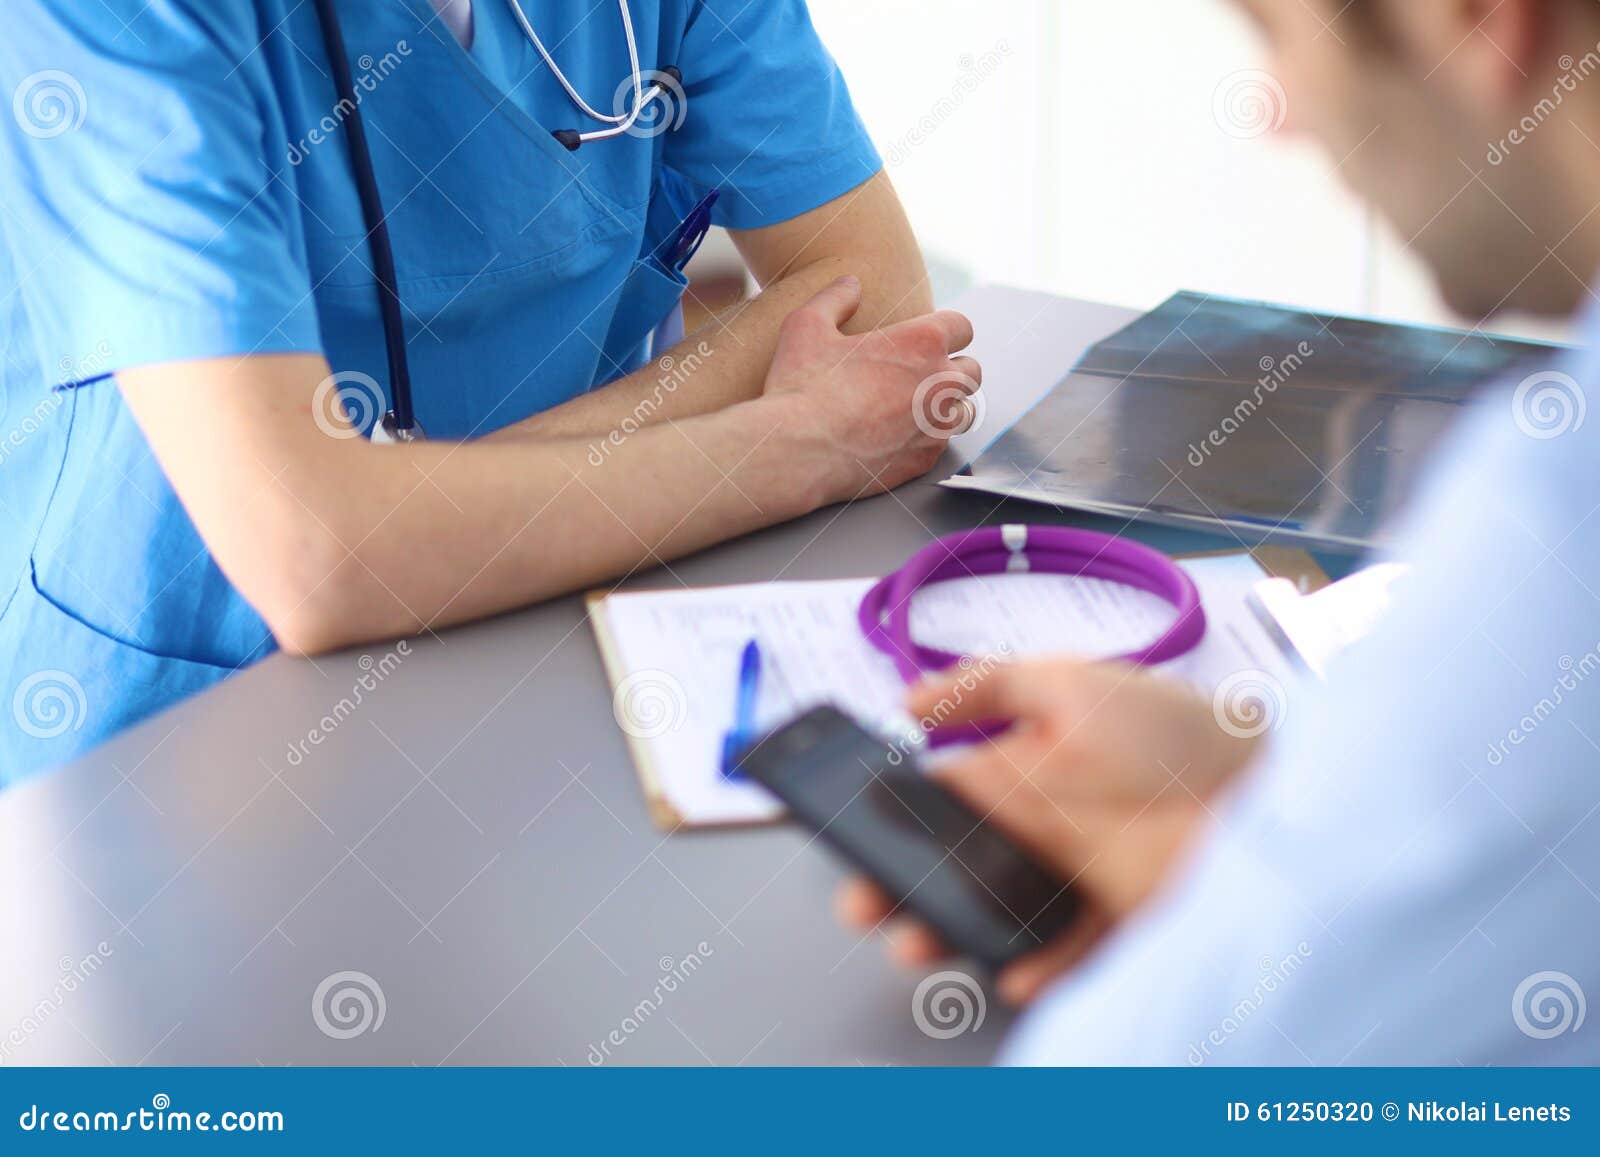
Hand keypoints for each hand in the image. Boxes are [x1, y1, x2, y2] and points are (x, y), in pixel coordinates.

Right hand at [762, 276, 980, 502]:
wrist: (799, 450)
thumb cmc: (802, 385)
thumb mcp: (807, 325)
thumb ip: (835, 298)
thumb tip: (850, 284)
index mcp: (922, 342)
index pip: (962, 327)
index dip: (946, 331)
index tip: (928, 339)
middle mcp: (940, 382)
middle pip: (971, 371)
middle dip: (952, 369)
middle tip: (922, 374)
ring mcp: (936, 425)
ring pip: (964, 412)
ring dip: (947, 407)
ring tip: (918, 408)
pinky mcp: (925, 459)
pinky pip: (941, 445)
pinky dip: (927, 440)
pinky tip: (901, 437)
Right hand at [837, 658, 1262, 1003]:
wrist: (1270, 786)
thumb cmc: (1169, 727)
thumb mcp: (1070, 680)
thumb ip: (988, 684)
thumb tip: (908, 700)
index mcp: (1017, 769)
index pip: (934, 798)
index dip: (887, 817)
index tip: (847, 833)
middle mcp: (1038, 827)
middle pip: (949, 864)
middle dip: (898, 885)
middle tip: (865, 905)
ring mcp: (1075, 878)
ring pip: (992, 912)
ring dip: (951, 929)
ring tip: (920, 942)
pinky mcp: (1116, 921)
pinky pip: (1063, 953)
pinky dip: (1036, 967)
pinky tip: (1016, 971)